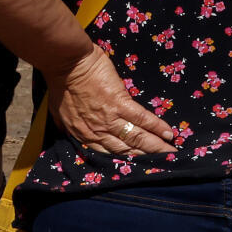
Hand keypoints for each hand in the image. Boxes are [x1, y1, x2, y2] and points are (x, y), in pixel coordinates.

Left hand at [48, 44, 176, 157]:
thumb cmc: (61, 83)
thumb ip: (68, 125)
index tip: (137, 170)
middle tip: (162, 168)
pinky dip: (156, 127)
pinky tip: (168, 133)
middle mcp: (99, 132)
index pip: (107, 155)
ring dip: (155, 148)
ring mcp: (110, 118)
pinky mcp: (120, 102)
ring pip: (136, 138)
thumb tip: (68, 131)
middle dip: (145, 161)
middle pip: (126, 151)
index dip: (124, 163)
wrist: (66, 62)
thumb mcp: (60, 112)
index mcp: (84, 135)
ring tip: (170, 155)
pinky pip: (141, 118)